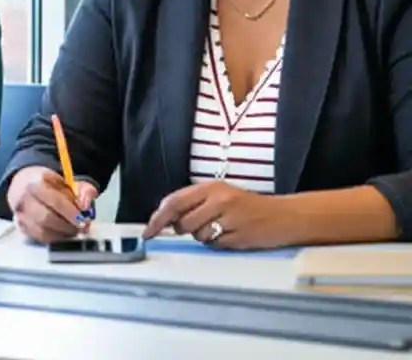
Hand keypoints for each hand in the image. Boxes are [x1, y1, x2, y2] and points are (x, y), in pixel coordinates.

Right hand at [6, 165, 98, 243]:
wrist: (24, 185)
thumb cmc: (50, 185)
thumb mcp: (70, 182)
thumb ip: (83, 192)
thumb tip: (85, 207)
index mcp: (36, 183)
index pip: (55, 200)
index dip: (70, 212)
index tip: (83, 220)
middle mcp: (24, 199)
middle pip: (46, 218)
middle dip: (66, 226)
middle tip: (80, 229)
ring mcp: (20, 214)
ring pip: (42, 231)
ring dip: (61, 234)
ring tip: (72, 231)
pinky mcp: (20, 226)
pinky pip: (38, 237)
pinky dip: (53, 238)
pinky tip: (61, 234)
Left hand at [144, 181, 289, 249]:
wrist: (285, 216)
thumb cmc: (249, 206)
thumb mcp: (220, 196)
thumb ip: (194, 204)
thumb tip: (166, 220)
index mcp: (211, 187)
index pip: (174, 202)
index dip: (158, 219)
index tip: (149, 232)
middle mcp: (219, 200)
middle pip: (183, 223)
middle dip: (186, 230)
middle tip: (202, 226)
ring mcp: (230, 218)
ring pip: (199, 236)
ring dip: (205, 237)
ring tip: (223, 228)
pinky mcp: (239, 235)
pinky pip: (216, 246)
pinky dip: (220, 244)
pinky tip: (233, 235)